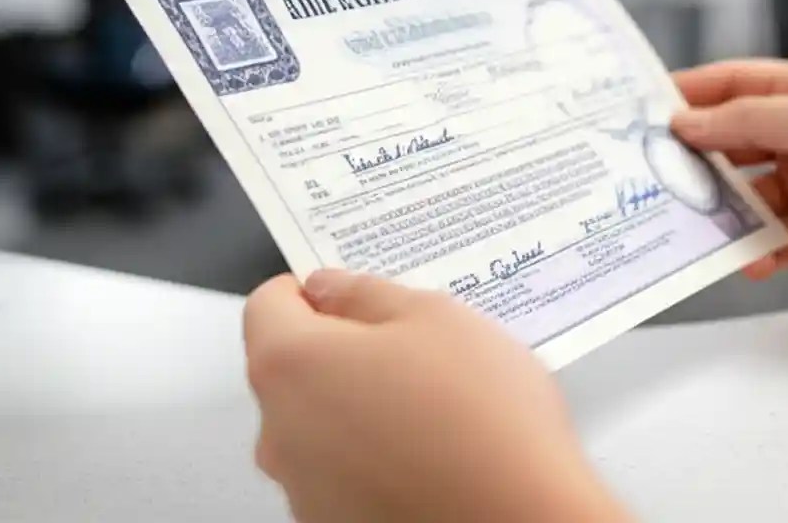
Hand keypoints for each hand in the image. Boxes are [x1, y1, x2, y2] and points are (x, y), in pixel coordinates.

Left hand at [244, 271, 629, 522]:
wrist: (519, 518)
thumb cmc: (482, 421)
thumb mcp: (435, 316)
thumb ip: (366, 293)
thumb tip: (332, 288)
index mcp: (290, 365)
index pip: (268, 303)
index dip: (312, 291)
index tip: (352, 294)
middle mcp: (278, 432)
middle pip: (291, 368)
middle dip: (341, 351)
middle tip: (411, 348)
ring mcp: (302, 488)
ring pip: (317, 423)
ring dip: (358, 406)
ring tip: (432, 406)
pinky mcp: (333, 522)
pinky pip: (340, 472)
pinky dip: (372, 456)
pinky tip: (430, 453)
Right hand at [672, 60, 787, 288]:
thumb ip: (747, 122)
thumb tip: (687, 122)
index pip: (733, 84)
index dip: (690, 92)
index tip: (644, 107)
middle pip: (727, 142)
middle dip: (692, 157)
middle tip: (650, 171)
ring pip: (740, 197)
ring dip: (718, 211)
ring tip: (691, 222)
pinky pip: (765, 241)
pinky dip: (751, 251)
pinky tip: (747, 258)